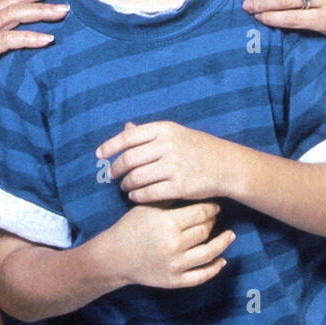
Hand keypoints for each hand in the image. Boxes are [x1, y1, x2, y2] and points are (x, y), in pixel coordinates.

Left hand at [97, 121, 237, 202]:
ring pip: (137, 178)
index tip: (99, 154)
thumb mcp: (175, 133)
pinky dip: (137, 195)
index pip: (128, 137)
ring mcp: (174, 167)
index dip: (110, 146)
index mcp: (165, 129)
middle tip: (111, 175)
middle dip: (116, 169)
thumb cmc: (198, 148)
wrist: (226, 165)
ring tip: (124, 186)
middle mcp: (168, 146)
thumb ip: (149, 133)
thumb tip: (125, 128)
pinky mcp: (179, 187)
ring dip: (126, 184)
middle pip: (129, 159)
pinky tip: (135, 195)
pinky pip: (149, 193)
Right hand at [103, 201, 233, 289]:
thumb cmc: (130, 227)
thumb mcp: (146, 207)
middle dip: (213, 221)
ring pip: (209, 252)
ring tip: (230, 235)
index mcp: (168, 223)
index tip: (214, 204)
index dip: (211, 207)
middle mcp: (174, 244)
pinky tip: (222, 260)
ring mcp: (175, 264)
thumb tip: (191, 185)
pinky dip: (215, 268)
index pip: (200, 212)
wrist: (114, 257)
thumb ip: (168, 196)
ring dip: (223, 243)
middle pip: (206, 230)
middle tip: (214, 216)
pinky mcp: (175, 280)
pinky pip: (201, 276)